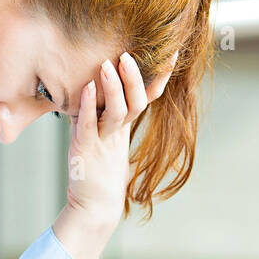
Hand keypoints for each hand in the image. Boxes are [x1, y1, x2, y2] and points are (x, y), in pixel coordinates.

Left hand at [63, 51, 176, 229]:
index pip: (148, 98)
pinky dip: (88, 105)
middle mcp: (119, 132)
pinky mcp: (86, 149)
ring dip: (113, 87)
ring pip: (117, 112)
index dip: (161, 77)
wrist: (93, 206)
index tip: (172, 52)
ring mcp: (104, 141)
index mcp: (125, 127)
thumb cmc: (96, 171)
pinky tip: (87, 88)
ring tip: (107, 65)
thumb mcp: (102, 137)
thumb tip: (89, 84)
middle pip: (136, 102)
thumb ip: (98, 113)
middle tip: (128, 54)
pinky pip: (89, 124)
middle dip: (135, 78)